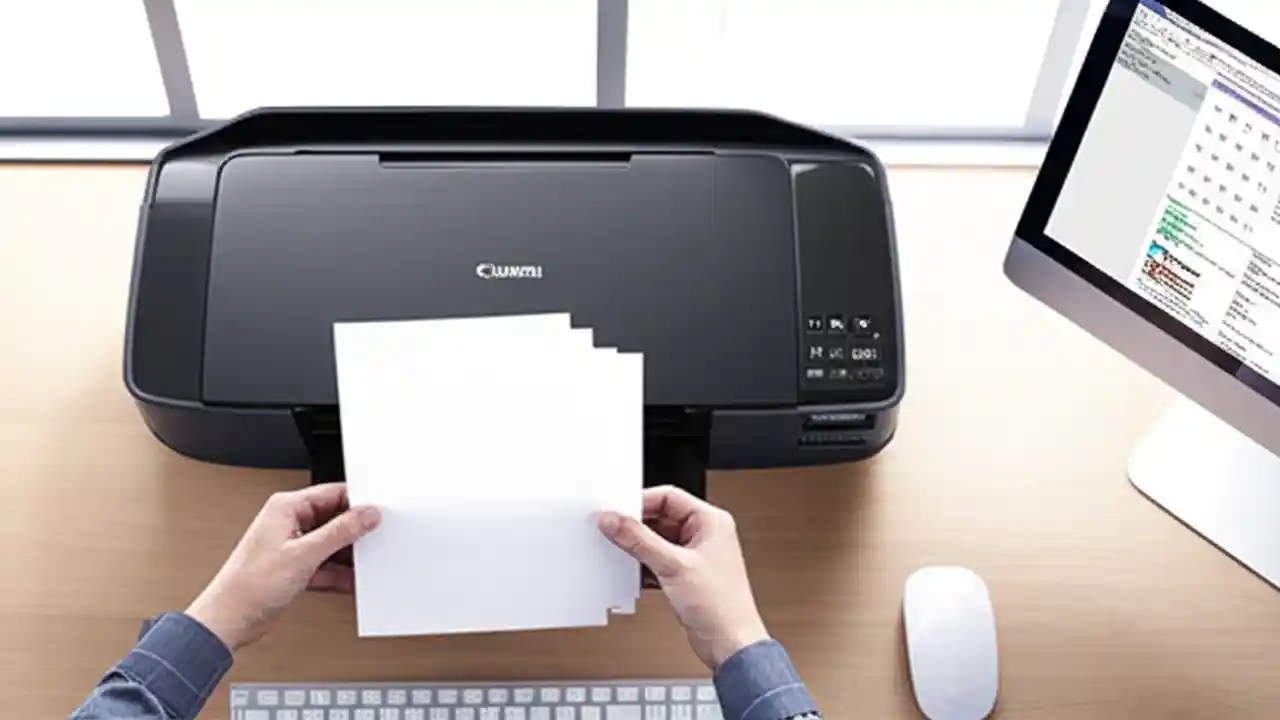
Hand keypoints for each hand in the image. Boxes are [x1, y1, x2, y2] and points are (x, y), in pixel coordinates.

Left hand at [186, 484, 380, 650]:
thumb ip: (340, 532)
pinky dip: (338, 574)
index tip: (377, 516)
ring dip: (347, 558)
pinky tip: (350, 582)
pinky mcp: (295, 567)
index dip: (357, 504)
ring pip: (332, 545)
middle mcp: (289, 523)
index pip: (332, 493)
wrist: (229, 620)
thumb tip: (366, 515)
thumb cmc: (249, 585)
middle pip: (335, 519)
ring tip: (363, 568)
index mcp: (286, 507)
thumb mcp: (304, 554)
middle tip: (373, 544)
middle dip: (354, 534)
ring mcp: (292, 546)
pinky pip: (326, 565)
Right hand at [597, 486, 768, 669]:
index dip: (641, 502)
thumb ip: (639, 540)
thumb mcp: (673, 565)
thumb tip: (615, 520)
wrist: (730, 644)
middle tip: (614, 533)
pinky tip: (633, 574)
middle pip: (661, 518)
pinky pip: (658, 561)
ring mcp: (695, 556)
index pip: (669, 497)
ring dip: (639, 549)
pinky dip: (644, 566)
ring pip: (657, 541)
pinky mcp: (686, 576)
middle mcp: (705, 535)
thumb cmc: (722, 605)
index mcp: (711, 521)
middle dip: (637, 528)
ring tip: (623, 556)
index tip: (617, 512)